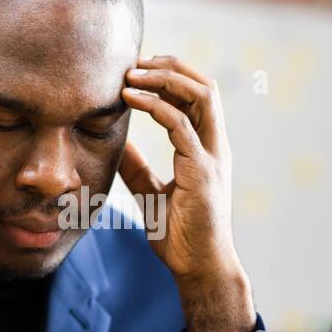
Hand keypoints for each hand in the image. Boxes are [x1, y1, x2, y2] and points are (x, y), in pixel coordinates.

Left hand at [119, 55, 256, 331]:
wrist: (198, 270)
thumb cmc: (179, 238)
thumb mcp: (151, 195)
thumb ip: (138, 169)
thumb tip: (116, 145)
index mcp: (206, 151)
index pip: (196, 97)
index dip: (170, 77)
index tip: (136, 70)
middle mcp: (215, 147)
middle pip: (204, 86)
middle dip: (170, 65)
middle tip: (134, 61)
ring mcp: (212, 156)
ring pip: (200, 94)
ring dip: (164, 76)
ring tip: (132, 72)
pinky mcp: (202, 170)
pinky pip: (180, 124)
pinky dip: (155, 104)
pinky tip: (129, 97)